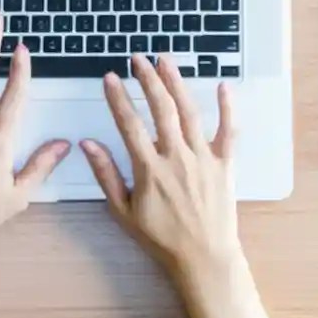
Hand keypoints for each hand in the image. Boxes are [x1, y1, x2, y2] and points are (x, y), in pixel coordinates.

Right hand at [80, 53, 239, 276]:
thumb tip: (88, 145)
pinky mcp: (225, 165)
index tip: (109, 77)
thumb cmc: (162, 239)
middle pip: (161, 109)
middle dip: (147, 80)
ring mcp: (204, 159)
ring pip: (189, 112)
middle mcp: (177, 158)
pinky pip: (229, 131)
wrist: (204, 258)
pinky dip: (228, 108)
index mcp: (150, 169)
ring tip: (165, 62)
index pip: (129, 124)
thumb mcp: (124, 211)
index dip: (118, 98)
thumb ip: (106, 175)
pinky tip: (223, 86)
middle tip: (137, 59)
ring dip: (177, 84)